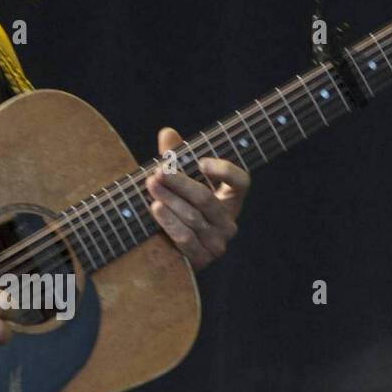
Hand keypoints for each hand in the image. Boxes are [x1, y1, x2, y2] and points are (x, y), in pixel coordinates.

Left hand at [147, 126, 250, 271]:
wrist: (167, 250)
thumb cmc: (176, 207)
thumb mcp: (177, 181)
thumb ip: (175, 158)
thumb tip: (167, 133)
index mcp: (230, 199)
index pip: (241, 181)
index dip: (225, 171)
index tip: (201, 162)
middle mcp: (228, 221)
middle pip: (207, 198)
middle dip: (180, 183)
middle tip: (159, 171)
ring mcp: (218, 242)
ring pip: (193, 218)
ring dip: (170, 200)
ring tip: (151, 186)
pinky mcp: (202, 258)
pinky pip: (186, 238)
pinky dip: (169, 222)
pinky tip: (155, 208)